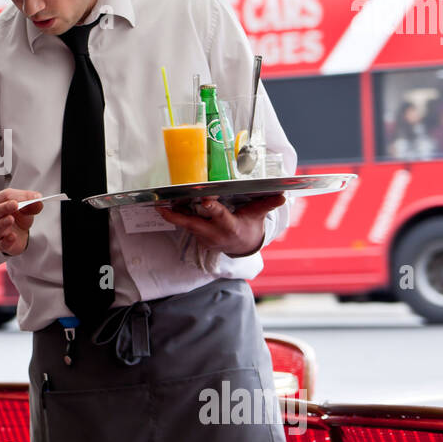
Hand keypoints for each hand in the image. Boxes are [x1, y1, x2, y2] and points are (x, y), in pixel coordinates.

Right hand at [0, 189, 44, 256]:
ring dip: (1, 224)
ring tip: (11, 219)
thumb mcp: (26, 207)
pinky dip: (6, 241)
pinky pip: (1, 244)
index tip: (26, 197)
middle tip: (14, 204)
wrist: (21, 233)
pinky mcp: (3, 245)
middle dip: (3, 208)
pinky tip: (12, 236)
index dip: (14, 196)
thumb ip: (32, 202)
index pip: (2, 197)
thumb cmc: (19, 216)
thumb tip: (38, 198)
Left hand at [156, 195, 284, 256]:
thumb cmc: (250, 226)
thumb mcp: (258, 215)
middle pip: (194, 225)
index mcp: (231, 227)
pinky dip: (176, 217)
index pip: (221, 217)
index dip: (212, 209)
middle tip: (162, 206)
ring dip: (172, 215)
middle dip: (178, 217)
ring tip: (159, 202)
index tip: (204, 200)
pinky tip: (165, 206)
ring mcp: (204, 238)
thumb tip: (283, 194)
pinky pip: (185, 226)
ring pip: (186, 225)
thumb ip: (267, 204)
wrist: (242, 246)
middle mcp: (215, 234)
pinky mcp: (197, 238)